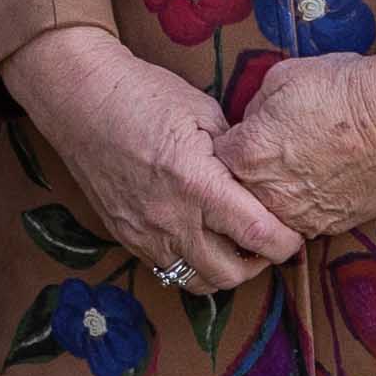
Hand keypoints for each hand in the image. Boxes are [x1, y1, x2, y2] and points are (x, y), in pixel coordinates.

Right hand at [0, 29, 307, 293]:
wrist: (79, 98)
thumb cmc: (144, 94)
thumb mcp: (204, 112)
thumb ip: (236, 154)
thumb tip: (261, 179)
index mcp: (197, 183)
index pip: (257, 236)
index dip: (286, 242)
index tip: (295, 232)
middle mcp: (170, 218)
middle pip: (230, 274)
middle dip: (259, 263)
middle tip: (268, 240)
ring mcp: (143, 233)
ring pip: (196, 281)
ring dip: (223, 271)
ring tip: (234, 245)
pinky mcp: (125, 236)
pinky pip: (166, 268)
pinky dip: (190, 262)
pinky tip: (198, 236)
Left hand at [214, 49, 375, 241]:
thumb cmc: (344, 89)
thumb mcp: (282, 78)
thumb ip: (254, 108)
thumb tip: (252, 123)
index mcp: (246, 156)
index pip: (214, 162)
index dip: (226, 147)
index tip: (236, 140)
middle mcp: (268, 196)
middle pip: (237, 196)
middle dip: (244, 178)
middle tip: (263, 158)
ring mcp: (301, 217)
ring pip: (270, 215)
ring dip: (273, 199)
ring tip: (290, 174)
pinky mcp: (332, 226)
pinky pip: (304, 222)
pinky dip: (306, 207)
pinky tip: (319, 183)